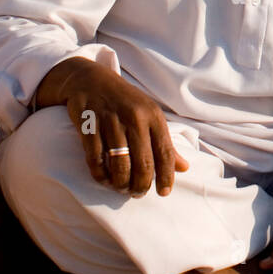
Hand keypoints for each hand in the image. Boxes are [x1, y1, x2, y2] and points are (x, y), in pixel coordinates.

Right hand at [44, 59, 188, 196]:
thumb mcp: (149, 116)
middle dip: (141, 185)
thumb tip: (184, 168)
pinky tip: (104, 179)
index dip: (166, 177)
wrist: (90, 80)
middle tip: (137, 193)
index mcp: (153, 116)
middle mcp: (134, 118)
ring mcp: (110, 121)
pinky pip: (95, 159)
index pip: (165, 153)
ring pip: (119, 164)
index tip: (164, 193)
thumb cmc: (126, 102)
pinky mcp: (88, 125)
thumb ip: (165, 142)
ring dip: (120, 183)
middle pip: (143, 163)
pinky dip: (100, 175)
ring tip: (121, 188)